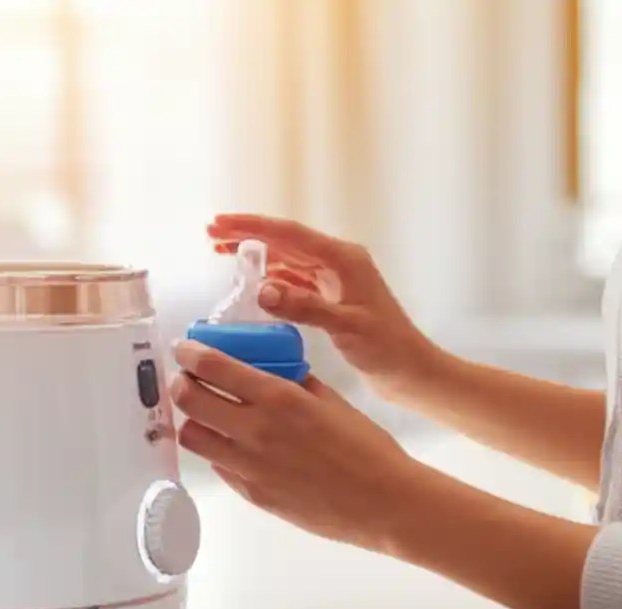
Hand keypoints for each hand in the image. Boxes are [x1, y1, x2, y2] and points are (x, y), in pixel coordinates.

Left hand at [169, 340, 425, 549]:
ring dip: (193, 421)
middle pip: (189, 401)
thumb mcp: (331, 400)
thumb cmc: (366, 447)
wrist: (383, 503)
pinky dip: (218, 451)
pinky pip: (218, 466)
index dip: (189, 355)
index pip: (214, 367)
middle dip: (181, 385)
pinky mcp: (251, 494)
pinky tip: (234, 446)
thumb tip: (272, 371)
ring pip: (193, 437)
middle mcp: (255, 430)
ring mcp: (249, 466)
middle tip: (187, 381)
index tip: (184, 349)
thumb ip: (295, 382)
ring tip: (206, 416)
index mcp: (278, 398)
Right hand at [208, 213, 441, 396]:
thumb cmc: (388, 348)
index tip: (220, 222)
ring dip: (255, 255)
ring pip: (286, 259)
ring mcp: (334, 279)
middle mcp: (338, 262)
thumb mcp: (347, 326)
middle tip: (210, 234)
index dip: (251, 227)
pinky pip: (293, 280)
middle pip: (284, 241)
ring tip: (221, 252)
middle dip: (247, 235)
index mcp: (344, 259)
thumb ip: (305, 307)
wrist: (411, 372)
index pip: (289, 235)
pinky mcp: (330, 297)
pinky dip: (269, 278)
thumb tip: (263, 290)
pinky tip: (251, 284)